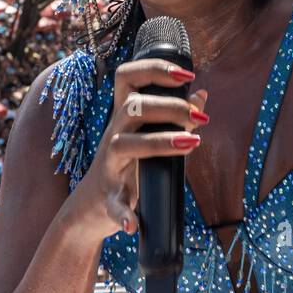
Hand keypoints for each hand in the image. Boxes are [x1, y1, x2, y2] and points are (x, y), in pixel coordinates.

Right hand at [67, 59, 207, 243]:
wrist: (91, 209)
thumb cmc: (128, 166)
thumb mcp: (148, 137)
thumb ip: (175, 117)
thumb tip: (201, 95)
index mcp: (124, 118)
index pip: (128, 77)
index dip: (155, 69)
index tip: (188, 75)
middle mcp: (114, 135)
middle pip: (133, 107)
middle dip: (170, 106)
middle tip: (199, 118)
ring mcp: (109, 165)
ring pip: (125, 144)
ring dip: (159, 142)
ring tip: (192, 143)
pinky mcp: (108, 198)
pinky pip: (114, 204)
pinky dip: (124, 214)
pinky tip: (134, 223)